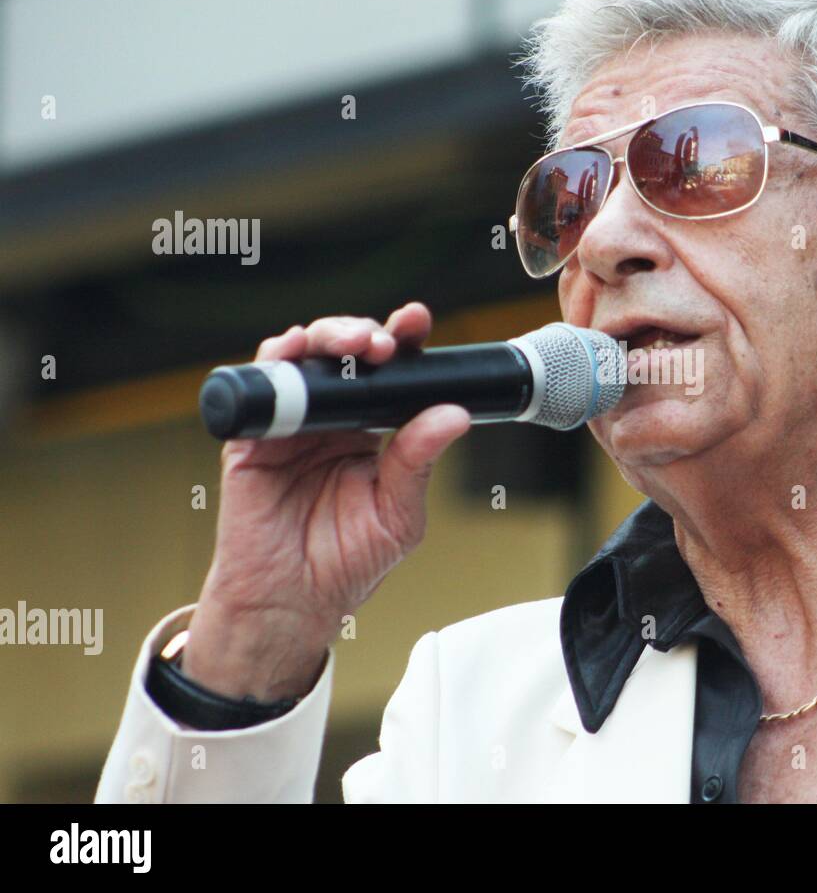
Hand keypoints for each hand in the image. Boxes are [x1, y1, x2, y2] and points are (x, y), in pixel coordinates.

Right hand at [183, 302, 470, 700]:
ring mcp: (290, 424)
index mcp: (370, 431)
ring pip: (301, 357)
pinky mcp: (252, 438)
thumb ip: (418, 462)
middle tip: (384, 342)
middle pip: (344, 354)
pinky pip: (259, 387)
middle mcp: (330, 420)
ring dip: (325, 337)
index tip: (416, 322)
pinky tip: (293, 352)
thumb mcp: (398, 513)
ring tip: (353, 345)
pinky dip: (274, 361)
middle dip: (364, 333)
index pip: (388, 375)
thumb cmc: (344, 563)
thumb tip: (453, 415)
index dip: (401, 342)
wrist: (290, 604)